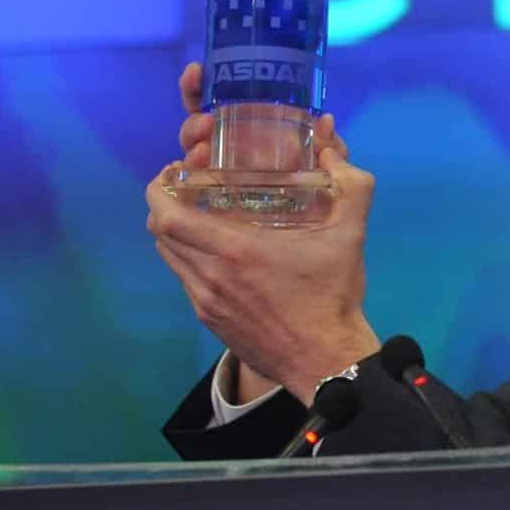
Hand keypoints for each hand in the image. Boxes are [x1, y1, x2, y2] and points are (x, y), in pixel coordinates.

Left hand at [150, 64, 375, 402]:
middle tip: (190, 188)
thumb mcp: (350, 235)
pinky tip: (221, 254)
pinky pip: (186, 280)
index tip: (176, 171)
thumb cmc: (333, 296)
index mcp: (234, 250)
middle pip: (159, 233)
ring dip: (177, 232)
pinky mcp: (208, 320)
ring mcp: (204, 301)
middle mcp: (209, 275)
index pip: (166, 214)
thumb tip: (333, 148)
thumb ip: (350, 185)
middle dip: (166, 204)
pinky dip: (192, 259)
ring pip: (169, 257)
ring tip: (203, 217)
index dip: (159, 187)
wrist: (325, 361)